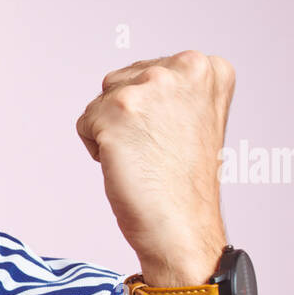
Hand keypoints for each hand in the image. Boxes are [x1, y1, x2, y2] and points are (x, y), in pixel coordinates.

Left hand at [76, 50, 233, 285]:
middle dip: (129, 119)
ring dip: (112, 132)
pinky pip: (85, 123)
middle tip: (157, 152)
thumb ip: (173, 90)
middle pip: (122, 81)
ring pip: (102, 100)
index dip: (153, 113)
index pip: (149, 73)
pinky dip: (96, 148)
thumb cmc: (184, 183)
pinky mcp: (118, 108)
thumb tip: (139, 76)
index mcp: (208, 67)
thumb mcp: (196, 118)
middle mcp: (184, 67)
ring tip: (144, 158)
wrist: (182, 227)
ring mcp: (151, 86)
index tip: (174, 139)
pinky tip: (127, 165)